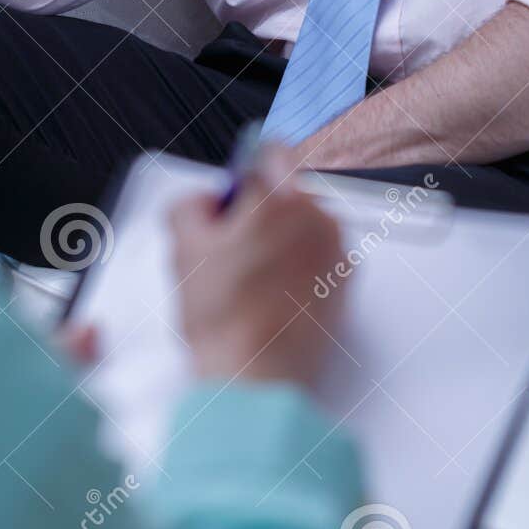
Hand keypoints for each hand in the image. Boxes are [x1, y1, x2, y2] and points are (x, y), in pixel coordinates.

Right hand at [169, 148, 346, 390]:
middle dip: (262, 213)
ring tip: (252, 282)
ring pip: (305, 226)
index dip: (245, 174)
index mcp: (279, 200)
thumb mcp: (182, 248)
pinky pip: (320, 257)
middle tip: (234, 250)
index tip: (236, 195)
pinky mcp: (346, 283)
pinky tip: (273, 297)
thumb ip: (192, 204)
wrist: (257, 376)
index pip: (269, 152)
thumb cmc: (224, 320)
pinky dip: (301, 268)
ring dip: (283, 240)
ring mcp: (337, 252)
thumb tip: (209, 201)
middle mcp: (318, 218)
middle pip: (288, 193)